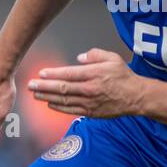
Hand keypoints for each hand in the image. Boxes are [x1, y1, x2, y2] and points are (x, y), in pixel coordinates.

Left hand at [27, 48, 144, 117]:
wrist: (136, 97)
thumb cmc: (123, 76)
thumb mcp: (112, 58)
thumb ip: (95, 55)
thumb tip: (79, 58)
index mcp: (94, 74)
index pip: (69, 74)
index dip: (53, 74)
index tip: (41, 74)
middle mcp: (90, 89)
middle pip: (62, 88)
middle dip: (44, 87)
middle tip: (30, 85)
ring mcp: (89, 102)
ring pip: (64, 100)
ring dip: (47, 98)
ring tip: (35, 94)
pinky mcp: (90, 112)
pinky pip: (71, 110)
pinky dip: (58, 107)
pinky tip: (49, 104)